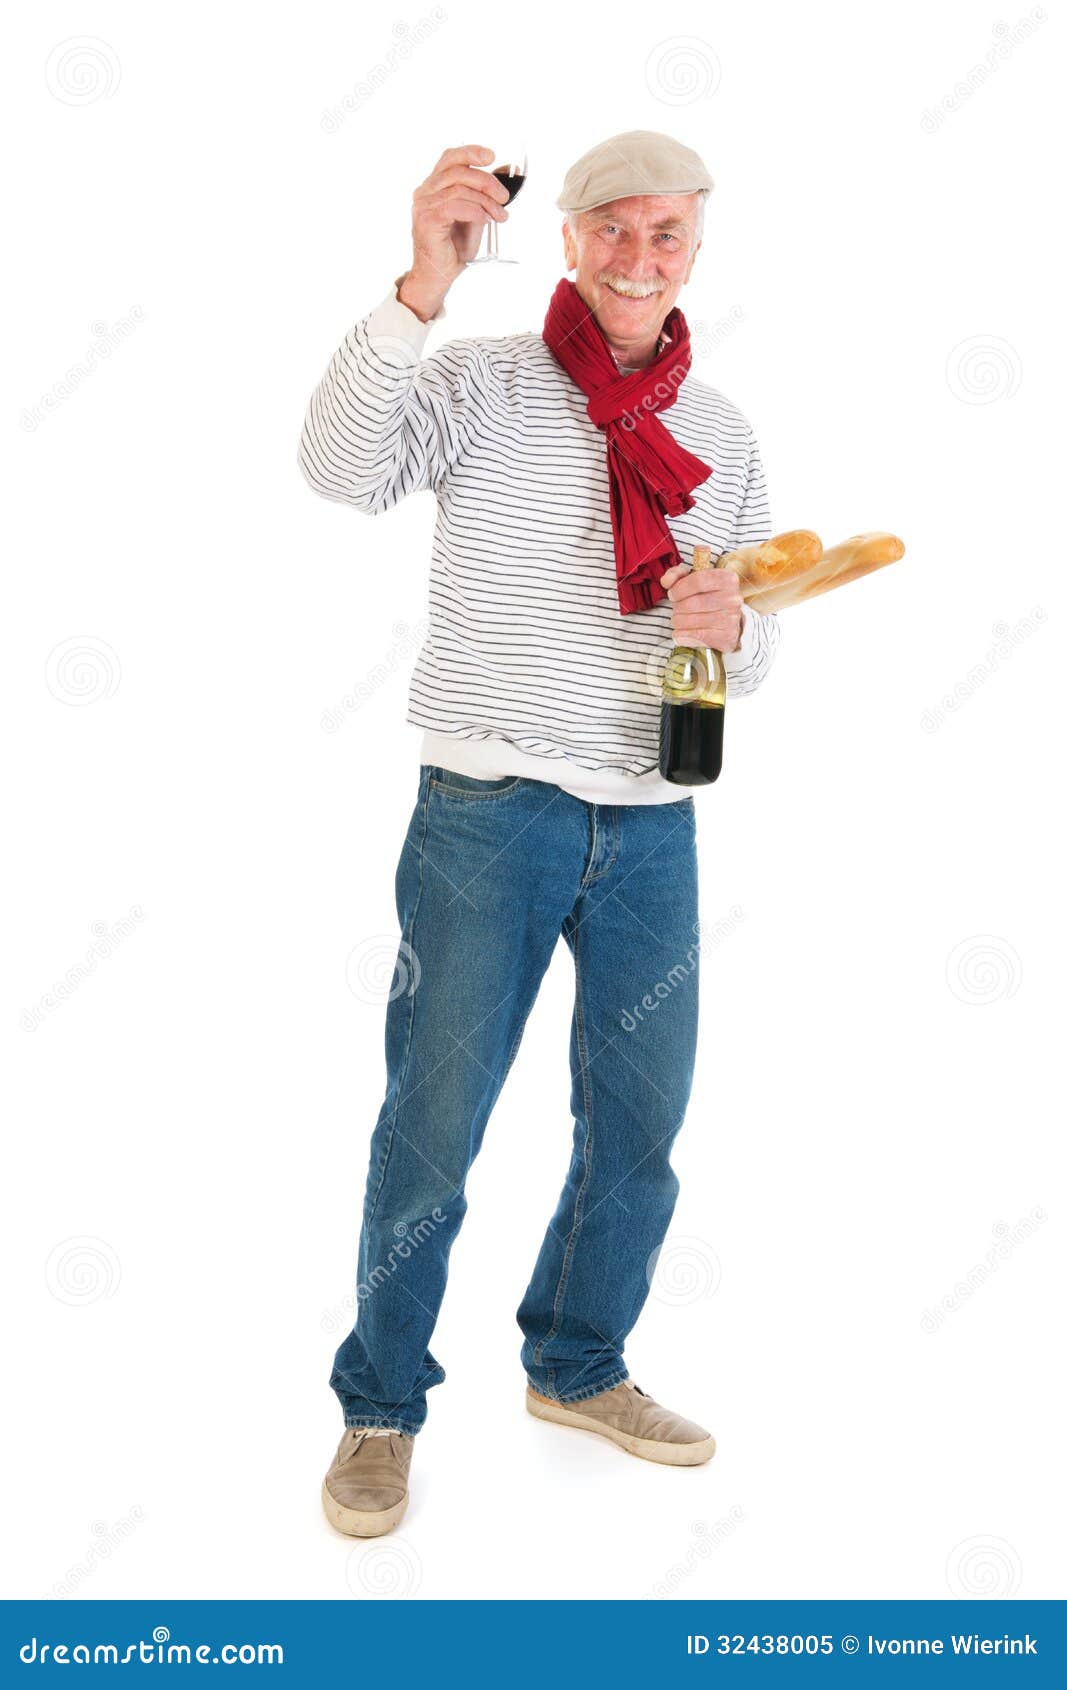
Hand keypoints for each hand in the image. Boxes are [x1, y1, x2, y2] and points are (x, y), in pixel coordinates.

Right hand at [397, 145, 510, 320]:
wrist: (439, 275)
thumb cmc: (454, 247)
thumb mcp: (476, 214)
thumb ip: (485, 194)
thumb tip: (505, 170)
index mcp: (434, 186)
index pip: (450, 158)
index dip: (471, 152)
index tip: (492, 157)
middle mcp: (425, 192)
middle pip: (458, 171)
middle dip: (487, 182)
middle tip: (504, 198)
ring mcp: (423, 206)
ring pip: (459, 189)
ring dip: (485, 202)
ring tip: (499, 216)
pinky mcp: (427, 220)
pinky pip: (455, 206)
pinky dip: (475, 211)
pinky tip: (485, 220)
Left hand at [660, 563, 743, 652]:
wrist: (725, 621)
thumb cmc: (706, 597)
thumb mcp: (692, 580)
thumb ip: (676, 575)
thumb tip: (666, 581)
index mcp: (727, 579)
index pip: (699, 580)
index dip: (680, 588)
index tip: (672, 595)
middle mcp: (732, 598)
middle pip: (694, 603)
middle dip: (677, 607)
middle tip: (676, 610)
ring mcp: (731, 619)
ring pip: (693, 621)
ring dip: (678, 622)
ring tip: (678, 620)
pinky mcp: (726, 636)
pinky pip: (697, 636)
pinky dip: (683, 635)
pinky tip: (679, 633)